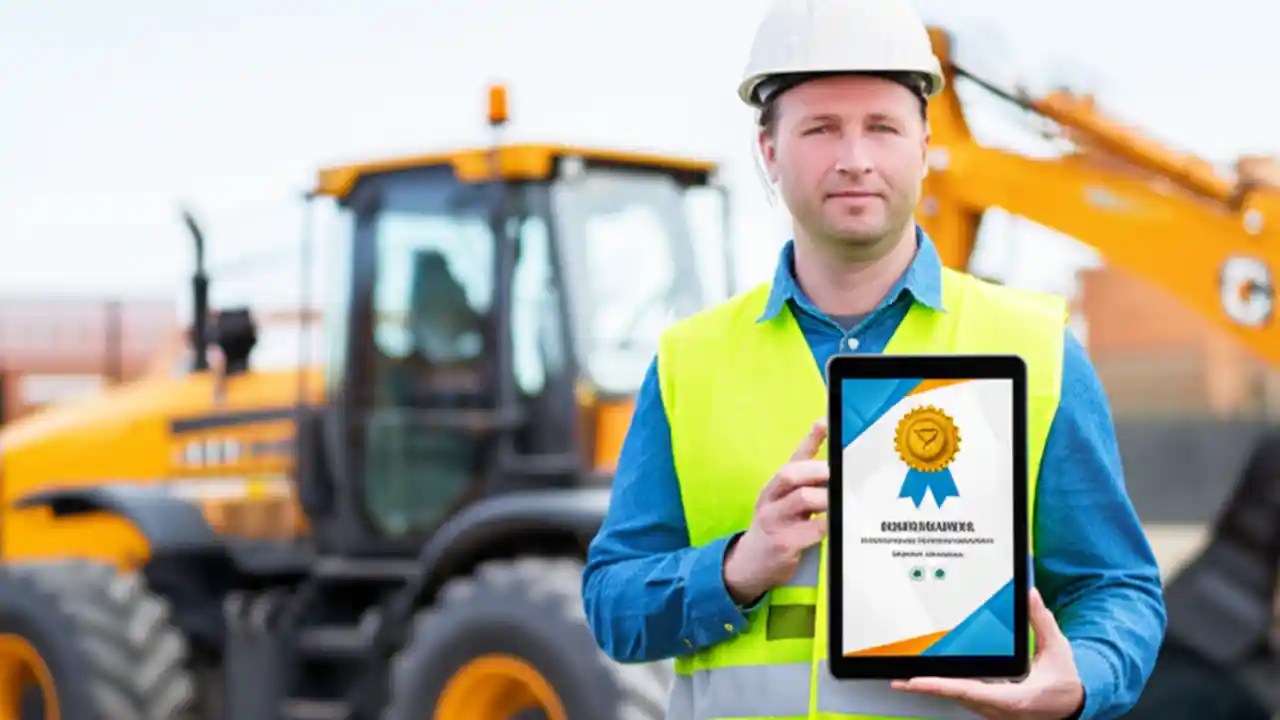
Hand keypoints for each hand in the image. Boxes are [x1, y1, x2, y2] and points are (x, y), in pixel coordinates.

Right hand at [723, 418, 828, 604]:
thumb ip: (806, 487)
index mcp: (774, 487)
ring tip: (841, 501)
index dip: (811, 438)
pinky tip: (837, 525)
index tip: (826, 422)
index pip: (794, 457)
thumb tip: (835, 468)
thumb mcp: (784, 505)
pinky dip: (827, 525)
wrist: (747, 565)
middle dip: (817, 470)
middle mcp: (770, 499)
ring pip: (802, 498)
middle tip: (838, 475)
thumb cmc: (776, 530)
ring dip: (826, 498)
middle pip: (790, 474)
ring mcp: (774, 521)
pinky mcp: (782, 544)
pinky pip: (811, 529)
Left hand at [890, 588, 1084, 718]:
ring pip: (959, 700)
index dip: (941, 686)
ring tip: (907, 680)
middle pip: (956, 697)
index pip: (970, 691)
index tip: (917, 681)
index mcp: (1015, 698)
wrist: (1074, 706)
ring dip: (934, 690)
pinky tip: (933, 681)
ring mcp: (995, 713)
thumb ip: (1041, 620)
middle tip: (900, 679)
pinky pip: (965, 700)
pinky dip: (947, 690)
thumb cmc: (1065, 681)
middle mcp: (1000, 710)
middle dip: (926, 688)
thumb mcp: (1057, 649)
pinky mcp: (993, 710)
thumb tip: (1029, 593)